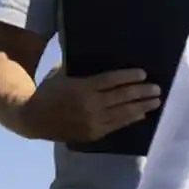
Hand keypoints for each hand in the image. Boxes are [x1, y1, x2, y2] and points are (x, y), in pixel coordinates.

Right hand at [18, 64, 160, 144]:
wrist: (32, 118)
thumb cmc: (49, 91)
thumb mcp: (61, 74)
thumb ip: (80, 68)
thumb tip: (100, 55)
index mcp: (82, 88)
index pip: (111, 81)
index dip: (129, 77)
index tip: (144, 73)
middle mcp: (89, 105)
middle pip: (122, 97)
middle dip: (142, 92)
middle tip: (157, 88)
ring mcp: (92, 121)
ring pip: (123, 113)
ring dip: (142, 106)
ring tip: (156, 101)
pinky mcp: (93, 133)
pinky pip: (117, 125)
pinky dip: (131, 119)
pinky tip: (142, 114)